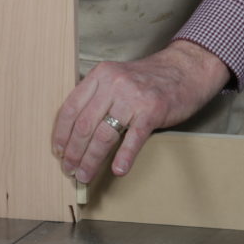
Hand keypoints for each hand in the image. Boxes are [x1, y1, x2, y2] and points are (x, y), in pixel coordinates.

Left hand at [51, 40, 230, 183]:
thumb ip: (97, 96)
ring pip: (104, 134)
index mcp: (99, 75)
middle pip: (84, 124)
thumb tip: (76, 131)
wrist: (185, 69)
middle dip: (74, 151)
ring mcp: (133, 97)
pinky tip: (118, 170)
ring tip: (85, 175)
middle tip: (69, 169)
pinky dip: (124, 156)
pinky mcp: (152, 110)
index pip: (71, 107)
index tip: (58, 150)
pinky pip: (134, 137)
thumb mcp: (116, 77)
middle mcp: (113, 84)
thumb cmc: (149, 78)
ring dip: (91, 159)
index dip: (61, 133)